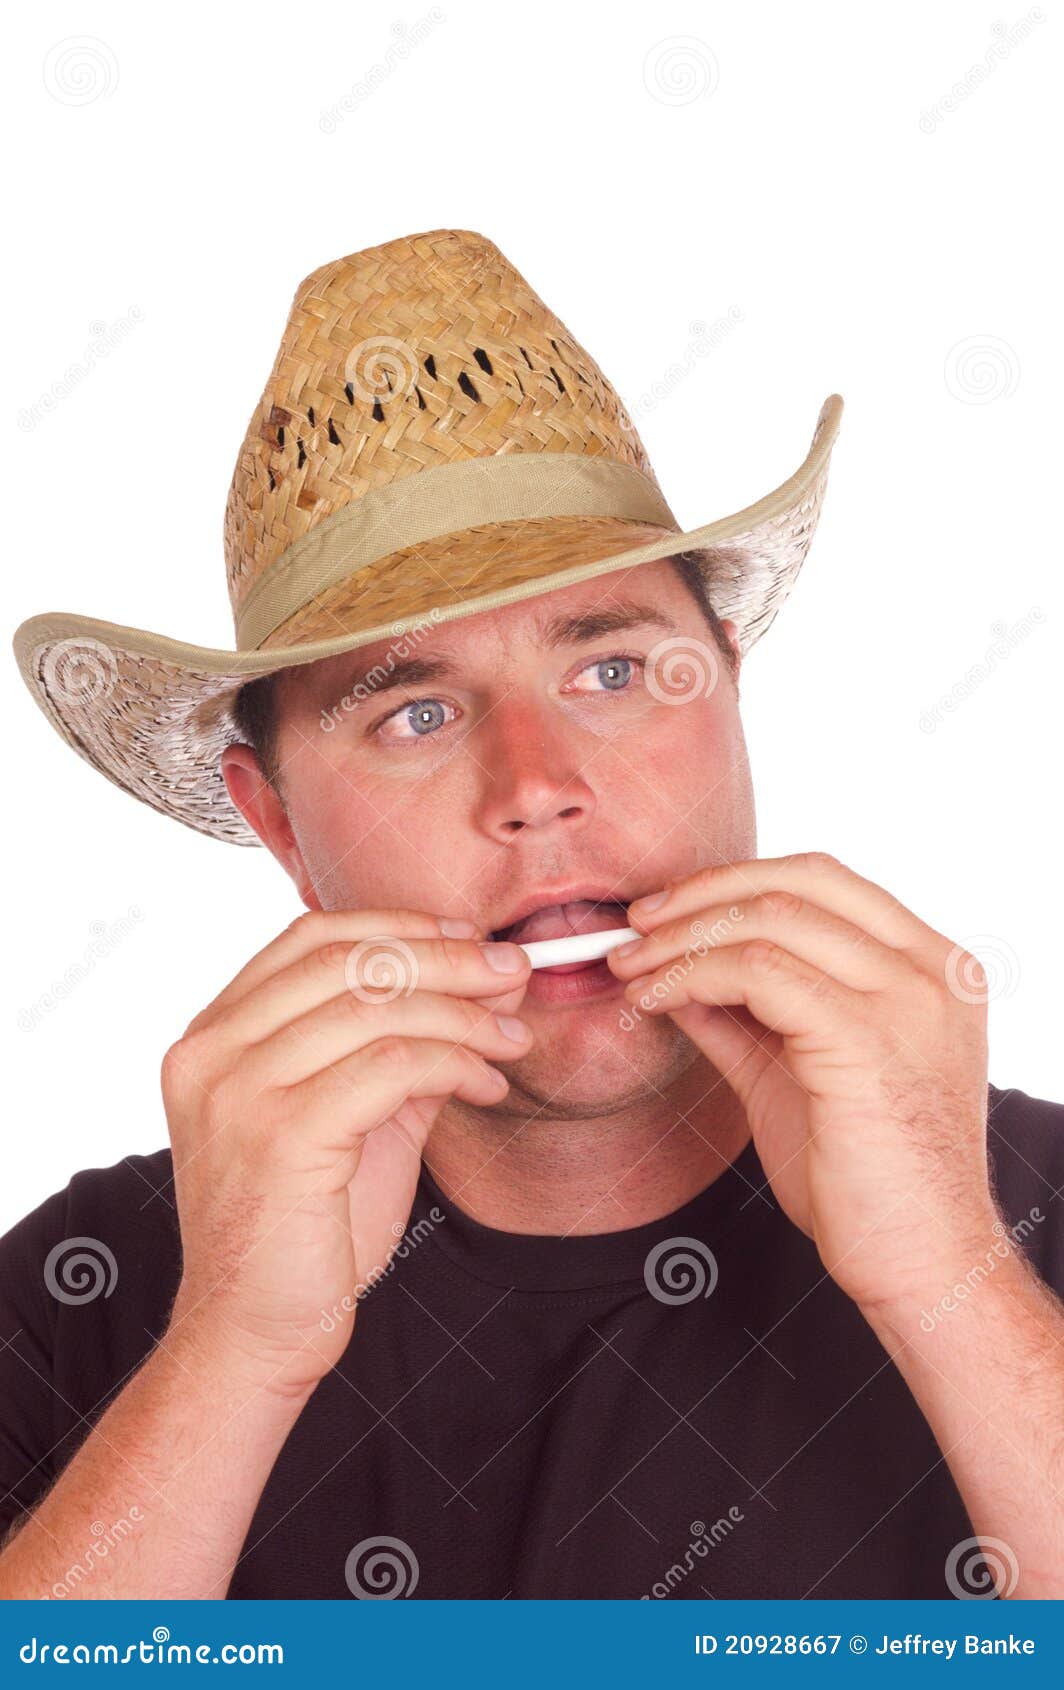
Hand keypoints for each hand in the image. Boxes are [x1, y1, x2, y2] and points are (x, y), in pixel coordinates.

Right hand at [161, 910, 531, 1395]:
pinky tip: (487, 1084)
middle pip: (348, 960)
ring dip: (464, 1014)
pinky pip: (391, 1065)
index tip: (468, 939)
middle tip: (512, 971)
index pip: (310, 936)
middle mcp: (211, 1050)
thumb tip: (483, 978)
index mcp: (214, 1034)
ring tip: (512, 1037)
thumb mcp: (354, 1114)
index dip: (398, 926)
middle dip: (446, 959)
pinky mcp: (280, 1134)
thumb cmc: (305, 1228)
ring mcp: (238, 1089)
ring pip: (376, 1008)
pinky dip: (455, 1063)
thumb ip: (401, 1045)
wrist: (257, 1332)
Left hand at [608, 852, 996, 1312]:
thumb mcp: (797, 1073)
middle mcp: (933, 969)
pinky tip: (657, 1000)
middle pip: (798, 881)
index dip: (732, 882)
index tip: (666, 911)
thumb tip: (677, 969)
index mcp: (933, 966)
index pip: (823, 879)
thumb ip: (745, 1016)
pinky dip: (693, 975)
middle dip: (700, 895)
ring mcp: (908, 998)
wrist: (920, 1264)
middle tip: (636, 926)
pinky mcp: (868, 1038)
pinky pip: (759, 972)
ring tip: (632, 968)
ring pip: (772, 919)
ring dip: (683, 938)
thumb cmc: (868, 1180)